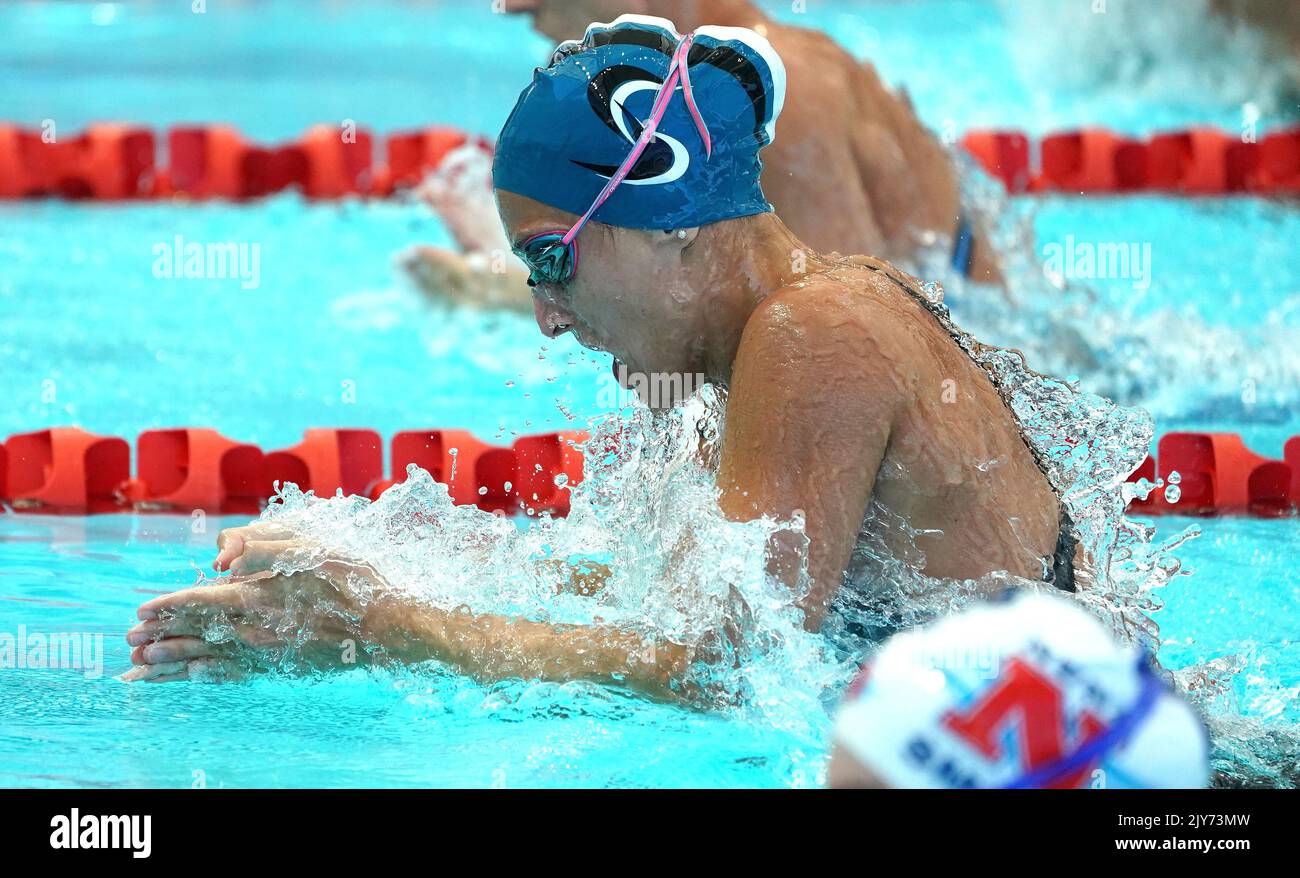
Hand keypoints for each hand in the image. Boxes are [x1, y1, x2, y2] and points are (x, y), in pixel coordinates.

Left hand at [123, 526, 390, 681]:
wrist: (389, 627)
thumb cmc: (354, 581)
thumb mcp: (310, 547)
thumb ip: (261, 546)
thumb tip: (220, 557)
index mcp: (258, 597)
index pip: (199, 603)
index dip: (167, 606)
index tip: (141, 611)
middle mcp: (256, 630)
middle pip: (196, 634)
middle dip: (161, 636)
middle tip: (129, 641)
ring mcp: (269, 653)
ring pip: (209, 658)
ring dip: (175, 662)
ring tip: (145, 666)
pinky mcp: (284, 665)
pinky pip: (237, 674)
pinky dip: (211, 676)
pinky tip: (197, 678)